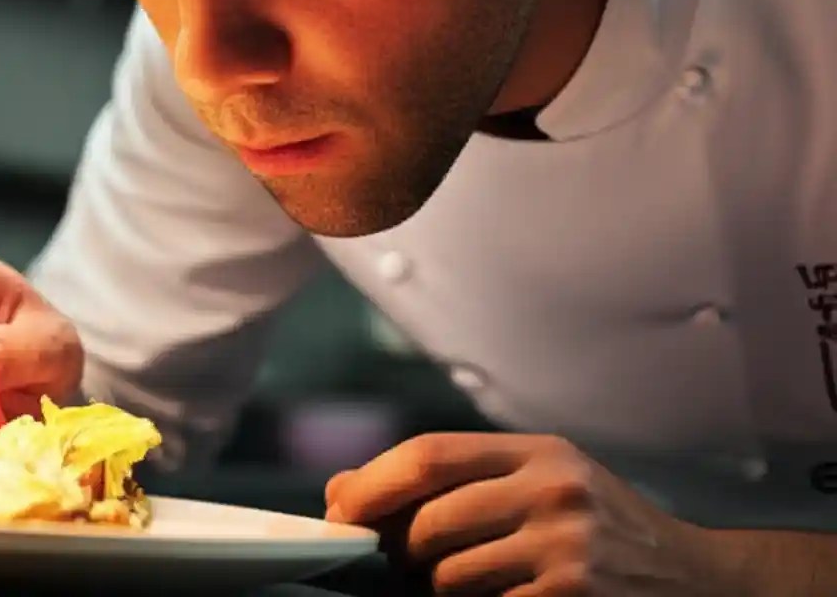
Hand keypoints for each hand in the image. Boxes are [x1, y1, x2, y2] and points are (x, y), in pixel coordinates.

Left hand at [325, 433, 732, 595]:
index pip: (428, 456)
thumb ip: (449, 480)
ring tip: (454, 584)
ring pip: (448, 577)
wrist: (697, 581)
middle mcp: (554, 491)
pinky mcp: (571, 595)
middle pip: (429, 522)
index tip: (338, 512)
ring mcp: (567, 549)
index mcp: (538, 453)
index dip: (370, 485)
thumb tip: (341, 489)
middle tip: (394, 564)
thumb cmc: (601, 529)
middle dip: (397, 551)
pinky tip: (500, 596)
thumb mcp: (535, 483)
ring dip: (433, 589)